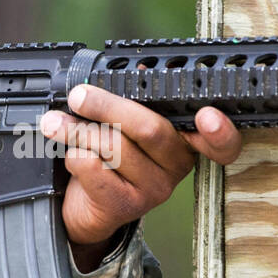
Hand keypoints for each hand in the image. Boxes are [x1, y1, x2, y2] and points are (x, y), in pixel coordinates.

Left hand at [39, 84, 242, 254]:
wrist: (88, 207)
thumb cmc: (111, 157)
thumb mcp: (125, 125)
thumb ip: (134, 98)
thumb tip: (136, 70)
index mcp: (186, 139)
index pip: (221, 143)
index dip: (220, 130)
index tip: (207, 115)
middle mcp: (178, 166)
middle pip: (149, 129)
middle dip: (106, 106)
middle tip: (78, 95)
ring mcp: (155, 189)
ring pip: (114, 146)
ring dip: (77, 130)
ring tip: (55, 123)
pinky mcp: (126, 205)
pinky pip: (93, 167)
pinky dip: (72, 154)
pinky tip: (70, 154)